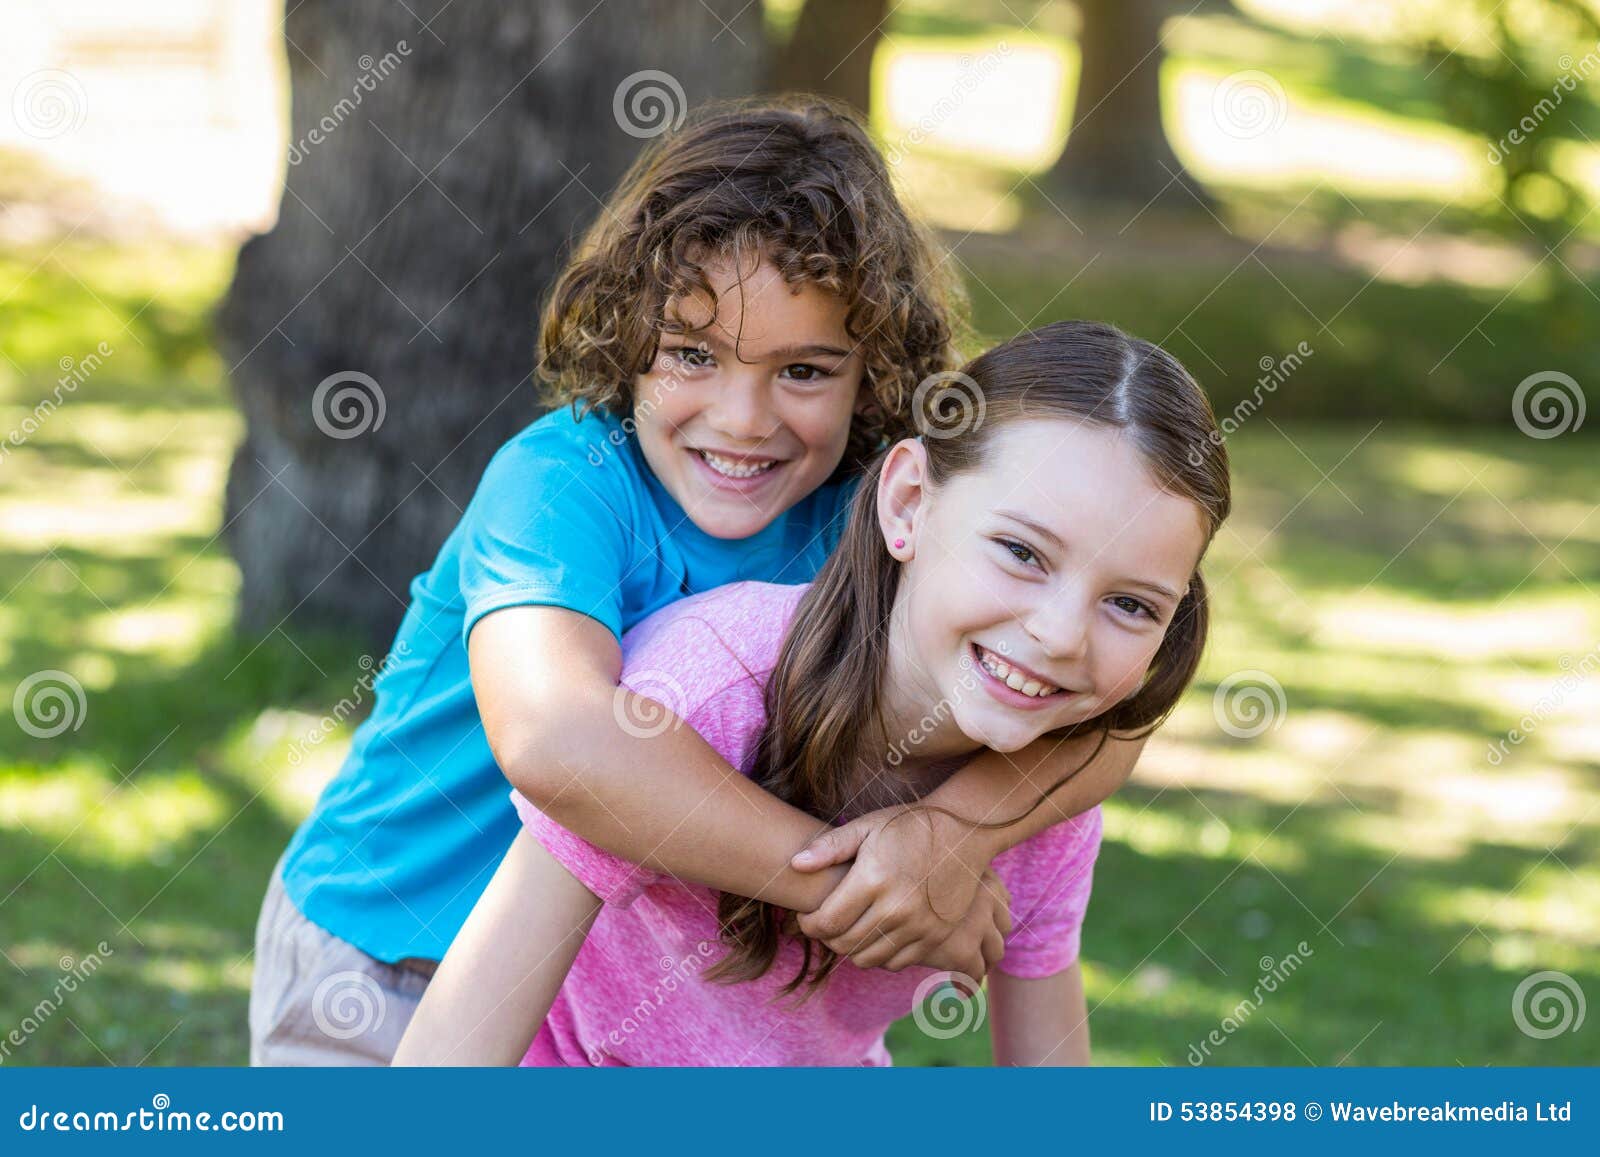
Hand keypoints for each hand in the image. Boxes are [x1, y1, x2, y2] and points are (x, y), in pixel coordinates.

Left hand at [792, 805, 1004, 975]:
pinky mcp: (936, 937)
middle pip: (844, 944)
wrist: (964, 833)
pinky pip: (895, 962)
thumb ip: (829, 847)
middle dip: (826, 937)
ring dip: (851, 949)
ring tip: (848, 928)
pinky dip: (879, 955)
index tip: (806, 915)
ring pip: (867, 959)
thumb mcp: (867, 827)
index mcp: (873, 879)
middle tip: (825, 922)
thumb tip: (794, 864)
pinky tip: (875, 934)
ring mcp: (919, 926)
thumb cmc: (909, 825)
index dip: (808, 924)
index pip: (827, 922)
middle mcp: (896, 908)